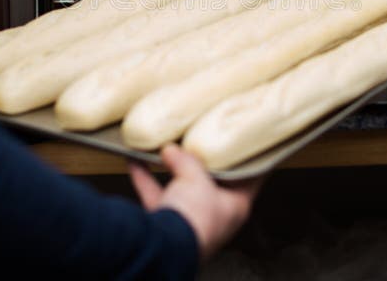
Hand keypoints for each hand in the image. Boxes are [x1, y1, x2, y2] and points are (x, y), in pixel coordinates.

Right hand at [129, 144, 261, 259]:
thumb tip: (173, 150)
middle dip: (202, 161)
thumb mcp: (197, 178)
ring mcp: (189, 220)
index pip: (251, 178)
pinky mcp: (165, 224)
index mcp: (235, 206)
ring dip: (170, 168)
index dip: (248, 159)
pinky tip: (135, 160)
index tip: (245, 143)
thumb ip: (187, 160)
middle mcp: (214, 214)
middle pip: (211, 181)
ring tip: (164, 147)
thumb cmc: (194, 218)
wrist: (164, 248)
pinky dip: (145, 178)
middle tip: (200, 138)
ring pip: (181, 188)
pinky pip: (155, 195)